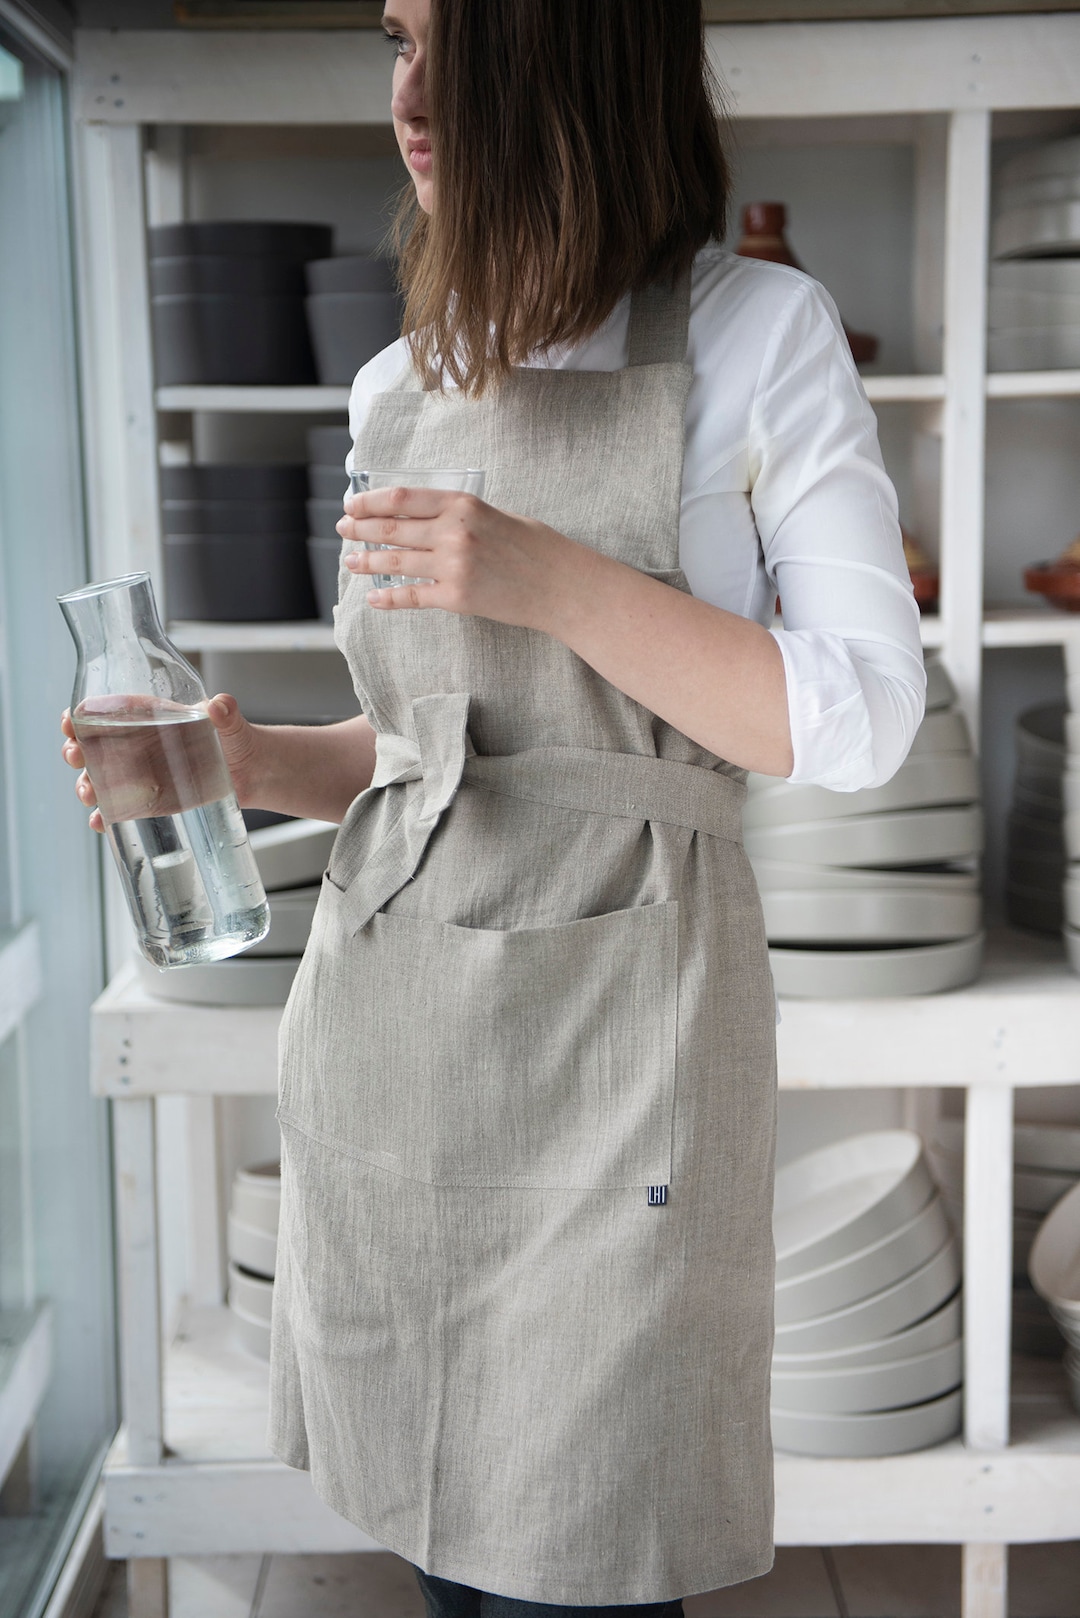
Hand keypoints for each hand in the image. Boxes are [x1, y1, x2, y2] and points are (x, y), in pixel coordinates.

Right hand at [60, 694, 262, 831]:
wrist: (253, 773)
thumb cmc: (237, 739)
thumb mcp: (231, 723)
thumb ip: (226, 713)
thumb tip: (220, 705)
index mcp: (150, 718)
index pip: (107, 712)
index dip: (83, 715)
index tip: (70, 720)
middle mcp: (139, 746)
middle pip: (94, 747)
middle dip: (75, 752)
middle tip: (75, 757)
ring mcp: (142, 775)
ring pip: (101, 779)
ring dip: (87, 785)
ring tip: (88, 793)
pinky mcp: (151, 801)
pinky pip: (120, 809)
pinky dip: (106, 817)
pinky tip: (100, 822)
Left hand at [337, 486, 593, 631]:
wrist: (562, 585)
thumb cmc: (537, 548)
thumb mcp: (498, 516)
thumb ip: (462, 515)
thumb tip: (428, 520)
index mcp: (463, 504)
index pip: (403, 499)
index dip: (371, 501)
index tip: (353, 505)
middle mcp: (454, 531)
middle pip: (392, 528)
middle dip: (361, 528)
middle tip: (343, 529)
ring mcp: (454, 566)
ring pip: (396, 562)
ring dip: (368, 561)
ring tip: (352, 562)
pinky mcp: (457, 598)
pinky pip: (413, 597)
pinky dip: (388, 599)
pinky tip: (373, 599)